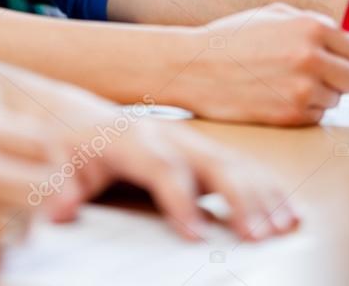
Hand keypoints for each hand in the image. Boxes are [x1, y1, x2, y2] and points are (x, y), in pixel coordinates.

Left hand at [57, 118, 299, 242]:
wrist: (79, 113)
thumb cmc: (72, 143)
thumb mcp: (58, 159)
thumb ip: (59, 184)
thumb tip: (59, 208)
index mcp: (133, 140)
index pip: (162, 168)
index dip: (180, 200)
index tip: (195, 235)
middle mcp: (169, 138)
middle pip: (211, 163)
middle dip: (237, 198)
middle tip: (257, 235)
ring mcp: (190, 143)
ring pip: (234, 165)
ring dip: (262, 195)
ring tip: (283, 227)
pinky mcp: (202, 153)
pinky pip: (243, 168)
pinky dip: (269, 189)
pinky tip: (290, 212)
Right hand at [184, 3, 348, 124]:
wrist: (196, 67)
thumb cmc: (233, 38)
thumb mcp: (272, 15)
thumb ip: (312, 23)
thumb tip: (346, 35)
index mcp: (311, 27)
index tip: (346, 61)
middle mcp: (312, 58)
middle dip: (344, 79)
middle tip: (325, 76)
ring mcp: (303, 89)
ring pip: (335, 99)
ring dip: (318, 94)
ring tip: (284, 81)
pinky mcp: (291, 115)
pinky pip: (314, 116)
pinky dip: (301, 108)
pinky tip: (274, 95)